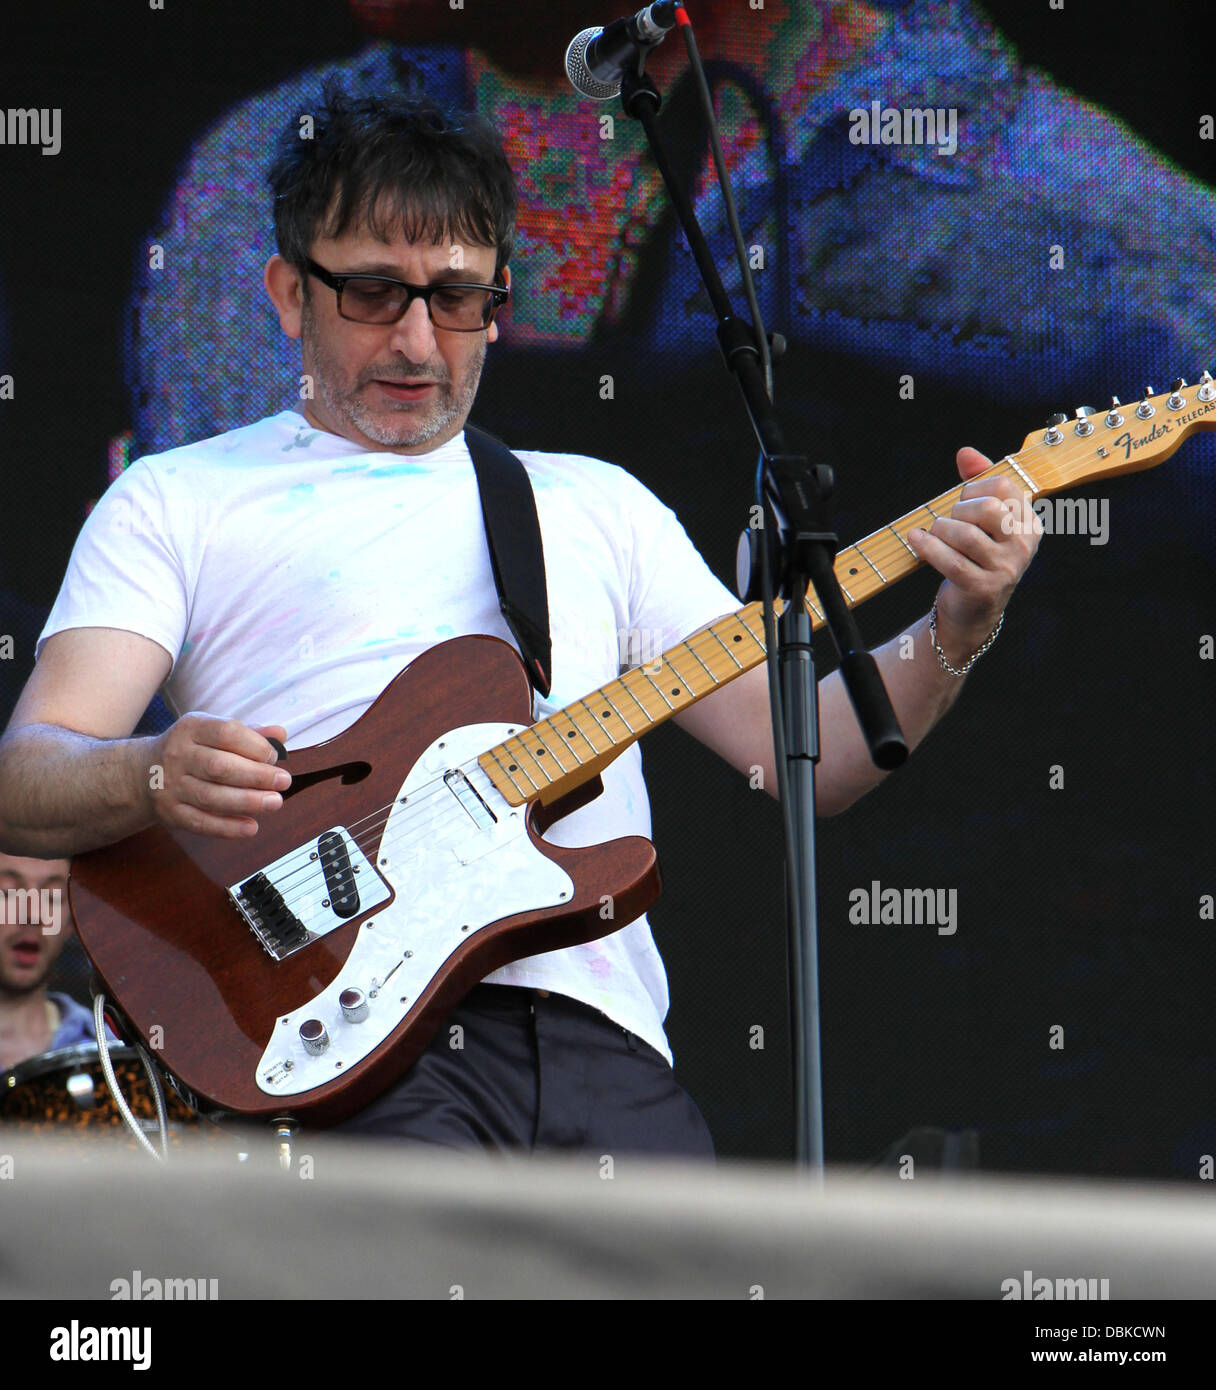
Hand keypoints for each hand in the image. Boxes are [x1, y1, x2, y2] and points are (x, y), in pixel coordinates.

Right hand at [146, 715, 290, 837]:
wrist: (143, 772)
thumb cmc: (192, 750)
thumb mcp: (213, 732)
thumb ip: (249, 734)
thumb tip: (281, 734)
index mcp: (191, 728)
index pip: (226, 732)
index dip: (255, 745)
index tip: (274, 757)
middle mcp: (177, 755)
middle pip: (220, 767)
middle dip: (257, 776)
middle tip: (284, 782)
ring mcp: (170, 785)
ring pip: (211, 797)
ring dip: (248, 802)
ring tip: (275, 802)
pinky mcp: (170, 812)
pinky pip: (201, 822)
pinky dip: (228, 828)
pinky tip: (251, 827)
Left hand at [906, 447, 1041, 663]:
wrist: (972, 610)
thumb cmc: (975, 556)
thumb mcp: (982, 518)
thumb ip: (977, 481)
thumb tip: (965, 453)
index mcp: (1029, 523)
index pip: (1004, 486)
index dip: (975, 488)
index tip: (964, 502)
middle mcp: (1023, 545)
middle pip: (989, 508)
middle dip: (959, 510)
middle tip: (950, 522)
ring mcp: (1006, 569)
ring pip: (966, 535)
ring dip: (940, 530)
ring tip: (933, 535)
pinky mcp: (983, 588)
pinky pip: (951, 561)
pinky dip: (928, 547)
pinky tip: (916, 540)